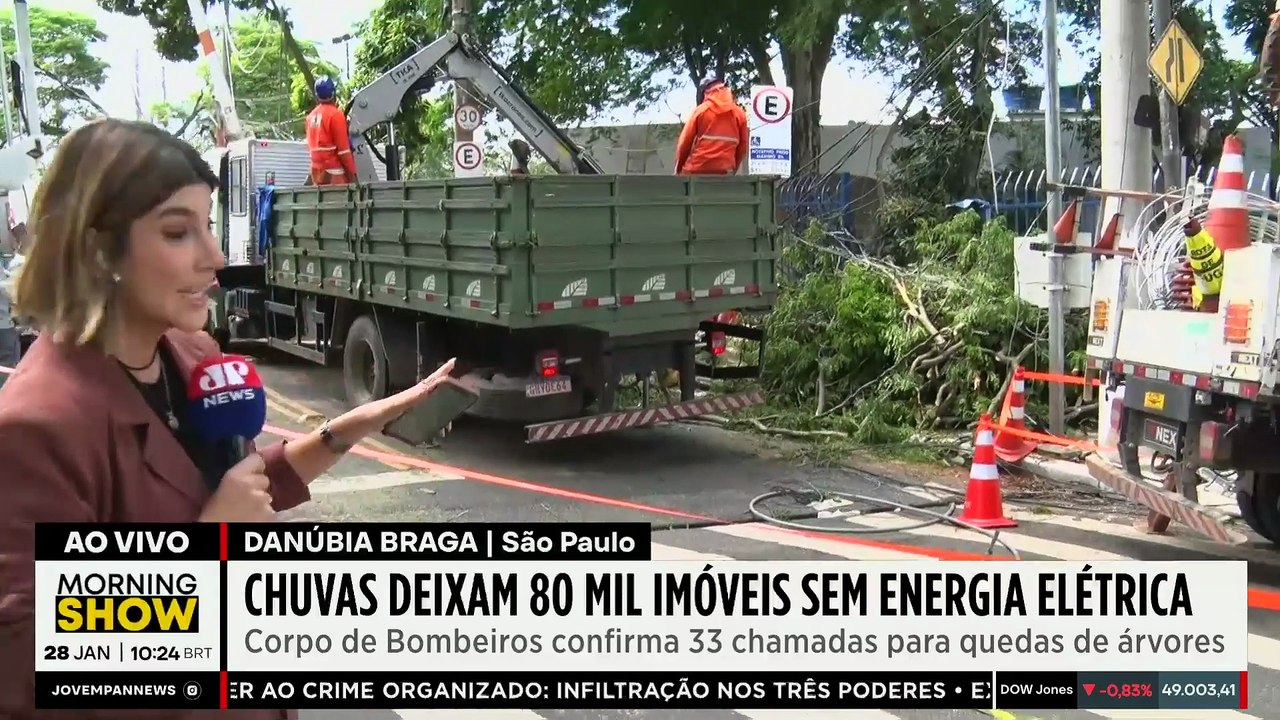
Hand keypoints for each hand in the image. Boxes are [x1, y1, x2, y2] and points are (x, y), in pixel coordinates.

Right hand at [198, 453, 273, 521]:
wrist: (218, 540)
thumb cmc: (212, 516)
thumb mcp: (220, 491)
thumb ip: (237, 480)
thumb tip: (250, 473)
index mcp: (235, 476)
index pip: (258, 459)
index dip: (256, 467)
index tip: (252, 473)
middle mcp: (253, 485)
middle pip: (265, 479)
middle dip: (259, 487)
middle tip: (246, 499)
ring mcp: (264, 501)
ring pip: (268, 496)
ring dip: (262, 503)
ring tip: (248, 512)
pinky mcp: (271, 515)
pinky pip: (272, 511)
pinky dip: (265, 515)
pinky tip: (252, 520)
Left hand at [330, 358, 457, 441]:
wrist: (356, 426)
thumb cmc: (373, 416)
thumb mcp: (392, 407)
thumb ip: (409, 398)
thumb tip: (429, 387)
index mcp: (408, 395)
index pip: (429, 382)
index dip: (441, 372)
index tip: (453, 362)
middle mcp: (407, 399)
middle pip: (430, 390)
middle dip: (445, 386)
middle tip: (460, 386)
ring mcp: (403, 408)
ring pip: (426, 402)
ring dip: (439, 403)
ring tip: (451, 409)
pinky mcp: (398, 418)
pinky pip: (420, 414)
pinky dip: (430, 417)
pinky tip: (433, 425)